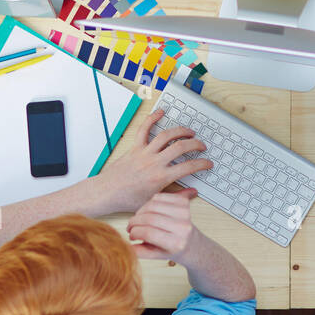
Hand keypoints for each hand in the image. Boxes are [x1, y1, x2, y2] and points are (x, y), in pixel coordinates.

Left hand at [94, 108, 211, 213]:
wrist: (107, 193)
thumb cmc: (127, 199)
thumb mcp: (155, 202)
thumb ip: (176, 197)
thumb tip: (192, 193)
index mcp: (160, 178)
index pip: (188, 167)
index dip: (202, 164)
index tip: (208, 163)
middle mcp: (154, 163)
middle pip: (180, 147)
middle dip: (195, 144)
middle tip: (201, 146)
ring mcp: (144, 153)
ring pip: (166, 136)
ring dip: (180, 131)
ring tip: (189, 132)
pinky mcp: (135, 147)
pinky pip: (144, 129)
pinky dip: (152, 119)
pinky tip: (161, 112)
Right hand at [126, 188, 200, 259]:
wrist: (192, 243)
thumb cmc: (174, 248)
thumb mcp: (156, 256)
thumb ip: (140, 252)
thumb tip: (126, 245)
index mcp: (176, 243)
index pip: (149, 233)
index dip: (135, 232)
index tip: (131, 235)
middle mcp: (182, 227)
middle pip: (150, 218)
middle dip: (135, 221)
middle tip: (131, 226)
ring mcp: (184, 213)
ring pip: (153, 205)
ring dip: (140, 211)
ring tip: (138, 219)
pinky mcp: (184, 203)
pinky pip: (160, 196)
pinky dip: (149, 202)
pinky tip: (149, 211)